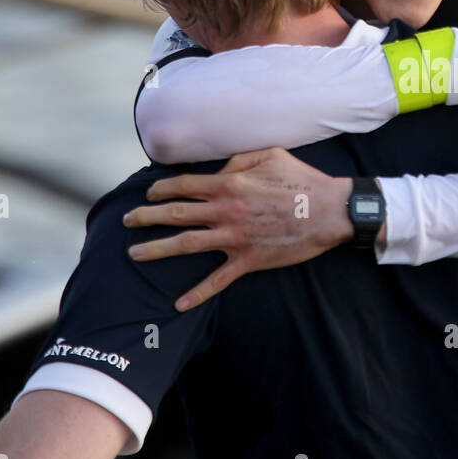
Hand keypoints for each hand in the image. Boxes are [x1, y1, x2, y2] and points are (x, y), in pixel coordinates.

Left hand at [121, 148, 355, 310]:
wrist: (331, 211)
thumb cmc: (303, 179)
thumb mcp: (270, 154)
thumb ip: (238, 158)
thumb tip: (216, 169)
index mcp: (229, 183)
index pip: (183, 185)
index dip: (160, 190)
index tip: (148, 194)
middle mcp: (226, 210)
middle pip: (174, 214)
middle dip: (144, 218)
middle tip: (126, 221)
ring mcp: (235, 237)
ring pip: (185, 245)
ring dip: (156, 249)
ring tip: (134, 254)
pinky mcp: (249, 260)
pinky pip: (218, 279)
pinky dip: (197, 294)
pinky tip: (179, 304)